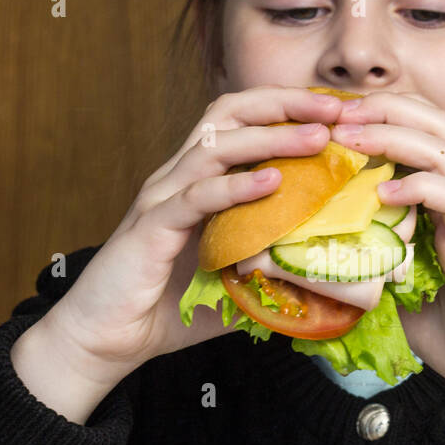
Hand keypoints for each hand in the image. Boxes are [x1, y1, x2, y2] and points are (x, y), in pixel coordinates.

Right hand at [38, 86, 345, 388]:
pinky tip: (271, 183)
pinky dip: (235, 186)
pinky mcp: (151, 227)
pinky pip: (196, 197)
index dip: (288, 109)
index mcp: (198, 180)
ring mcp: (162, 198)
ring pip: (216, 145)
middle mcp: (179, 177)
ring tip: (317, 138)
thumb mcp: (235, 282)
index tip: (338, 113)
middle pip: (229, 113)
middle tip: (337, 110)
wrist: (105, 339)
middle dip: (286, 104)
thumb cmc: (168, 309)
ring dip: (271, 137)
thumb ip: (272, 270)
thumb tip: (328, 280)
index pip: (242, 122)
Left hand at [330, 91, 444, 403]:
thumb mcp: (398, 294)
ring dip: (395, 134)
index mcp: (442, 208)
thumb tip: (322, 256)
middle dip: (388, 107)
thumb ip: (372, 265)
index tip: (337, 119)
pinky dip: (418, 186)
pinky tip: (383, 193)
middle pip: (439, 123)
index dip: (384, 115)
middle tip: (342, 113)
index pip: (423, 136)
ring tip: (353, 138)